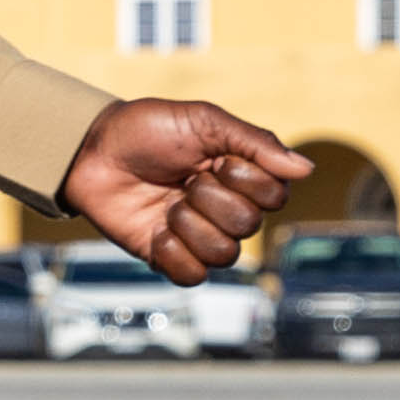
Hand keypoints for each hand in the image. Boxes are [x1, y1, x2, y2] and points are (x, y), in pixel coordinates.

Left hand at [62, 98, 306, 280]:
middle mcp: (226, 209)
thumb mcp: (203, 122)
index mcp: (243, 176)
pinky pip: (193, 277)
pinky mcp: (169, 256)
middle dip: (210, 198)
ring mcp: (198, 235)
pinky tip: (157, 231)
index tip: (214, 159)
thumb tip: (307, 169)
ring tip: (167, 205)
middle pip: (248, 226)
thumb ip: (255, 143)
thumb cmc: (148, 129)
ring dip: (190, 225)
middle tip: (183, 179)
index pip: (274, 197)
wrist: (92, 151)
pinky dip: (174, 254)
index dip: (244, 180)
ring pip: (224, 255)